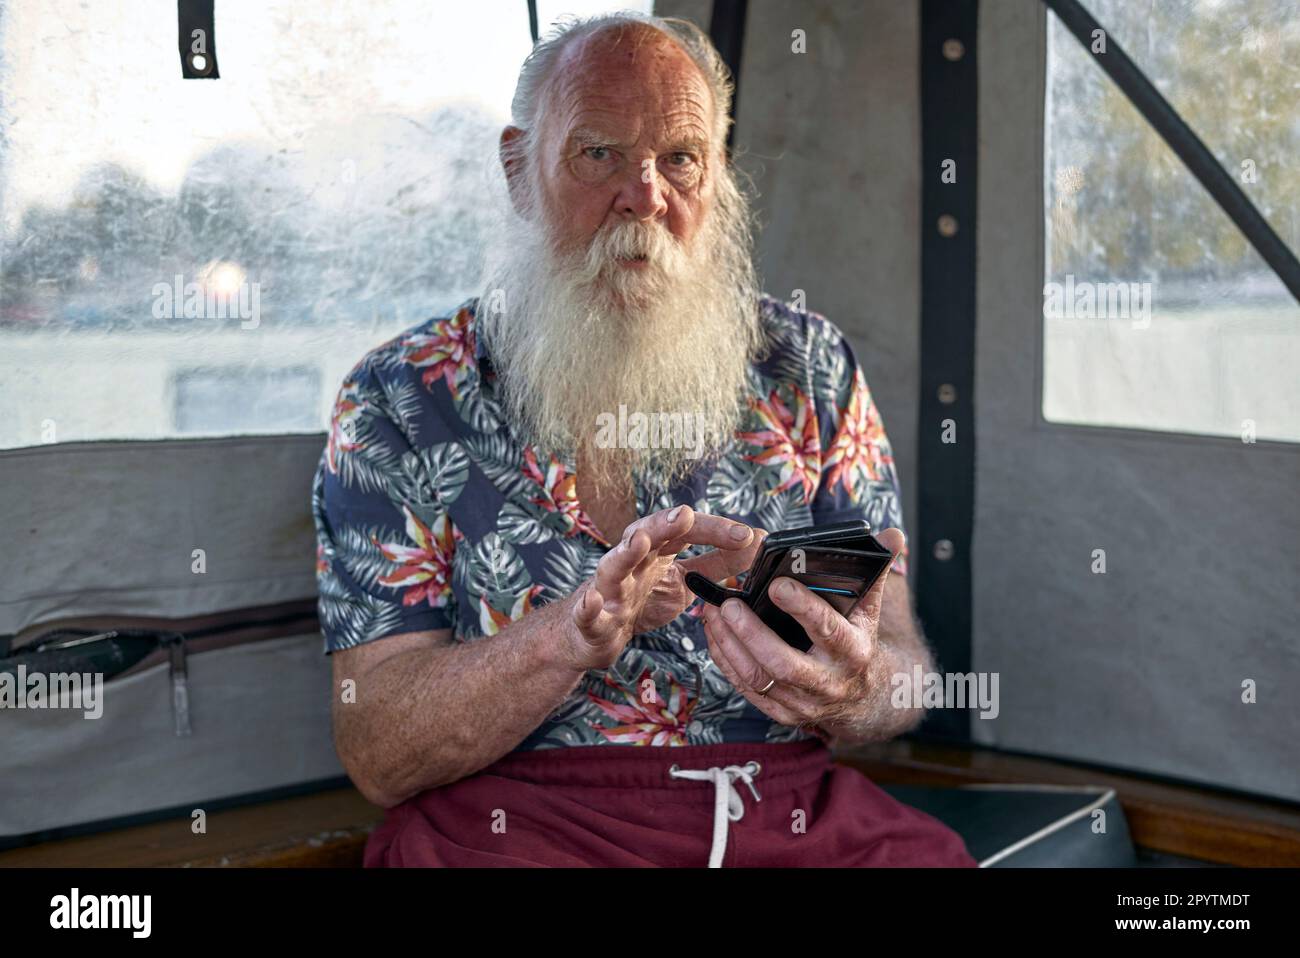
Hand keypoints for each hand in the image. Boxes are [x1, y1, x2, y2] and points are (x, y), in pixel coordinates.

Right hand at [564, 506, 760, 670]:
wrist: (599, 633)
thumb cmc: (642, 598)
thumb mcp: (686, 580)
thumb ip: (719, 562)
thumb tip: (755, 542)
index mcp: (656, 548)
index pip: (686, 530)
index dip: (716, 530)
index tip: (748, 535)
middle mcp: (631, 561)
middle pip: (645, 534)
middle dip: (664, 524)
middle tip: (684, 515)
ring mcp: (608, 588)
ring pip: (613, 566)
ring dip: (624, 553)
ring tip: (638, 542)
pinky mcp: (590, 618)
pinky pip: (587, 612)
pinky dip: (588, 607)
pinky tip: (593, 601)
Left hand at [701, 527, 905, 733]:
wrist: (865, 697)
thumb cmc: (858, 640)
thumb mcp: (870, 610)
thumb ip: (875, 572)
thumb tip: (893, 534)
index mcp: (853, 651)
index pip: (826, 629)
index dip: (802, 607)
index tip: (777, 584)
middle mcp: (829, 682)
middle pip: (783, 663)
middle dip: (751, 632)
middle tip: (728, 603)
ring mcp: (805, 703)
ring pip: (758, 679)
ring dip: (730, 644)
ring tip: (713, 612)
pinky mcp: (783, 713)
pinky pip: (747, 690)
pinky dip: (726, 661)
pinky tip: (714, 635)